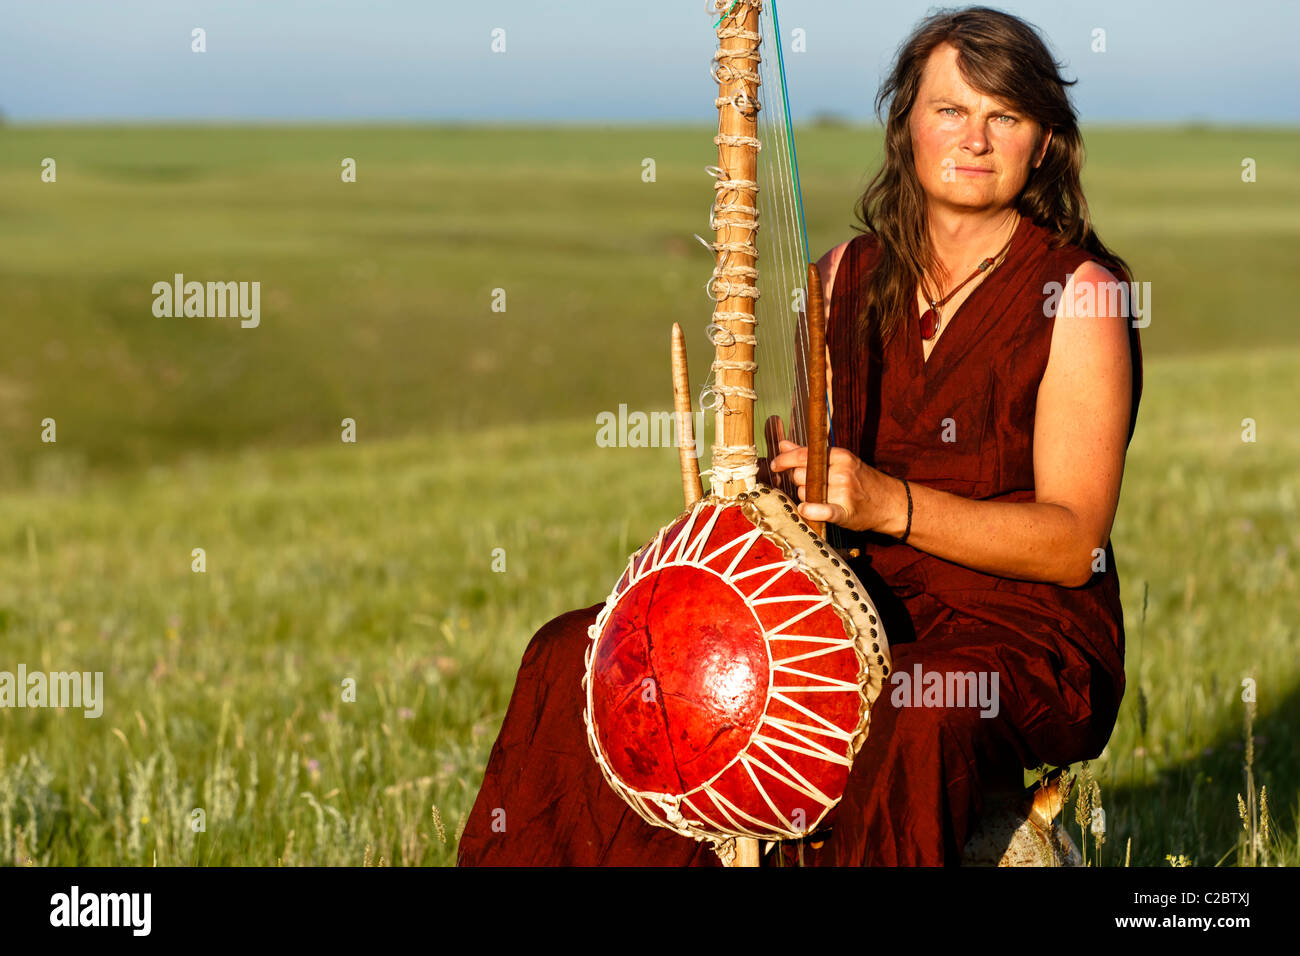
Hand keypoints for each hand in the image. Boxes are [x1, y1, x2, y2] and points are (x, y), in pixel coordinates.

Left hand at [769, 440, 907, 535]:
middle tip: (810, 484)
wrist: (889, 502)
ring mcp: (844, 492)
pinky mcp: (846, 512)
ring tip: (821, 497)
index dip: (784, 459)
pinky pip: (823, 510)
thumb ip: (809, 453)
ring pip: (806, 493)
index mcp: (840, 456)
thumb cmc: (861, 480)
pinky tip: (804, 509)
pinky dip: (812, 510)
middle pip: (802, 475)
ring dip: (805, 496)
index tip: (775, 465)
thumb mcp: (839, 461)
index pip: (805, 454)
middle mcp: (841, 472)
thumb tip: (783, 444)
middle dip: (798, 480)